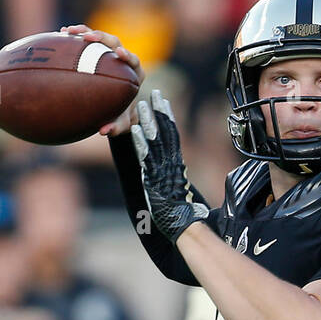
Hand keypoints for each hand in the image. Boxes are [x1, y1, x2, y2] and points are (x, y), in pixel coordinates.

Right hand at [60, 24, 143, 137]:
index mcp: (134, 74)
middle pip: (114, 42)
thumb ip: (115, 128)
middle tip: (88, 38)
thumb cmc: (121, 117)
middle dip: (101, 37)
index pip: (133, 61)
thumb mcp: (121, 125)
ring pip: (98, 38)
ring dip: (84, 31)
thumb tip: (104, 131)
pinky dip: (75, 37)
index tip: (119, 53)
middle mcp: (122, 60)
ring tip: (68, 31)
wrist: (116, 109)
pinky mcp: (97, 51)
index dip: (127, 55)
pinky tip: (60, 34)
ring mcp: (109, 53)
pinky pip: (86, 41)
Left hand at [131, 93, 208, 244]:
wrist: (186, 226)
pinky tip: (135, 130)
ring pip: (156, 141)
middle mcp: (171, 165)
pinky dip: (141, 143)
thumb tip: (177, 176)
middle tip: (155, 93)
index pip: (174, 137)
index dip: (169, 118)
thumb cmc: (185, 216)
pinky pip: (146, 158)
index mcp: (178, 167)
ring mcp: (163, 171)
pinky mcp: (153, 180)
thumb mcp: (181, 194)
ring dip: (148, 122)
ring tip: (141, 104)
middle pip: (166, 133)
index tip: (165, 103)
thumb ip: (176, 182)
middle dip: (160, 112)